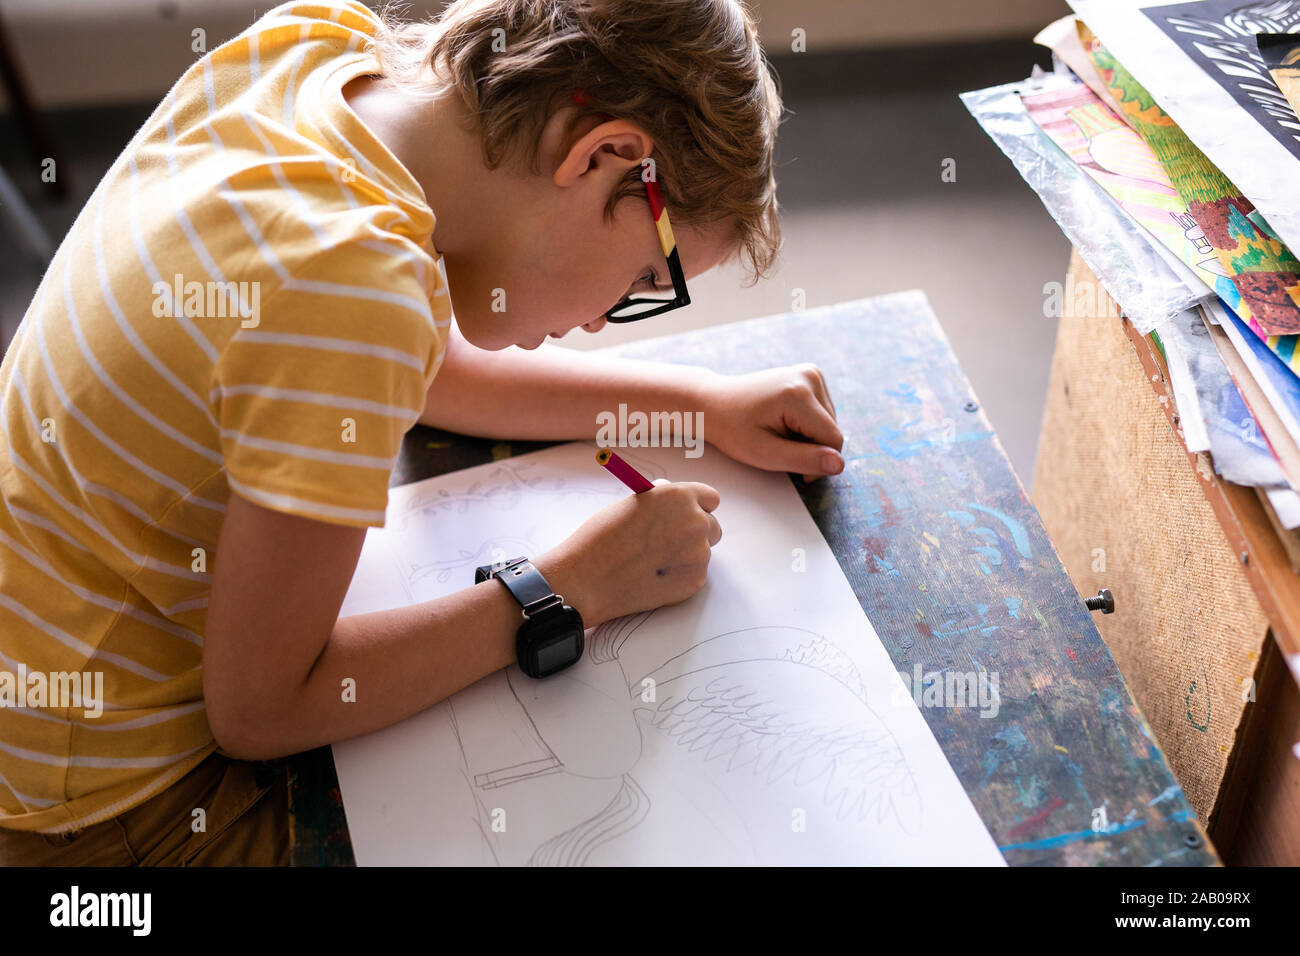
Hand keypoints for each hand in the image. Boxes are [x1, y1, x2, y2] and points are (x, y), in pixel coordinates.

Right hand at [535, 480, 720, 627]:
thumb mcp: (631, 504)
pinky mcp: (695, 581)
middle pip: (712, 527)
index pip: (710, 498)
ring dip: (686, 556)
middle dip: (696, 533)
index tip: (688, 515)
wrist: (587, 578)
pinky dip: (679, 576)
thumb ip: (660, 500)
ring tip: (652, 563)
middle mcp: (695, 522)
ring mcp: (698, 554)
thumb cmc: (601, 537)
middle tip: (670, 543)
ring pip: (703, 553)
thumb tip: (673, 497)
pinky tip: (652, 578)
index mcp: (679, 496)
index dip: (698, 507)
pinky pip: (694, 575)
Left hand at [697, 364, 843, 482]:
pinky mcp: (810, 376)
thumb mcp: (765, 453)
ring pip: (830, 423)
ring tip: (779, 433)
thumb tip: (839, 465)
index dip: (818, 462)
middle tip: (778, 447)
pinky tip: (785, 423)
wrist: (714, 403)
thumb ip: (804, 460)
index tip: (794, 470)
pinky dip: (808, 425)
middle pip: (832, 431)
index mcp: (798, 394)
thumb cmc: (733, 429)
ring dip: (809, 437)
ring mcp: (811, 373)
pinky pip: (823, 413)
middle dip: (812, 448)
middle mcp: (809, 376)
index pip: (833, 440)